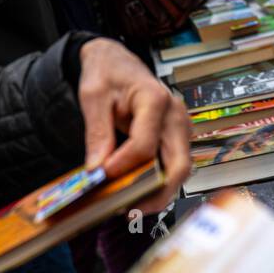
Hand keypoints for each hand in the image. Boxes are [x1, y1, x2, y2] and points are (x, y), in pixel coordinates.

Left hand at [77, 37, 190, 213]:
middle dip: (156, 193)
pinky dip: (158, 184)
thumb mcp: (93, 97)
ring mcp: (180, 129)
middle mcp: (176, 116)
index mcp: (155, 99)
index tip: (102, 176)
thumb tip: (98, 170)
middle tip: (131, 210)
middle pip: (178, 166)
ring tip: (133, 207)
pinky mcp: (177, 139)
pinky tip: (138, 194)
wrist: (116, 62)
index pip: (145, 145)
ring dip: (159, 193)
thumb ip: (97, 133)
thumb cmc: (107, 74)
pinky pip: (172, 167)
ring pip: (180, 171)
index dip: (124, 166)